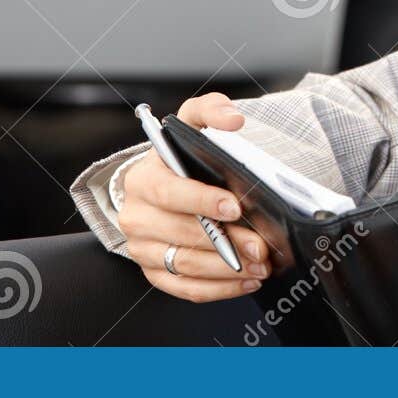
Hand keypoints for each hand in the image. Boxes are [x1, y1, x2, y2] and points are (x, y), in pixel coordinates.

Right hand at [117, 92, 270, 302]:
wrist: (159, 185)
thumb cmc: (180, 156)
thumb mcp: (192, 123)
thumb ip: (211, 109)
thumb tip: (232, 119)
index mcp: (143, 179)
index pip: (170, 193)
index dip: (202, 201)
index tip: (234, 206)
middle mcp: (137, 216)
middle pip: (182, 234)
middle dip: (225, 242)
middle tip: (259, 246)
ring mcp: (143, 248)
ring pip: (186, 265)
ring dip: (227, 269)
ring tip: (260, 265)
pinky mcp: (154, 272)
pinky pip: (185, 288)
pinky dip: (219, 288)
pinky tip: (246, 281)